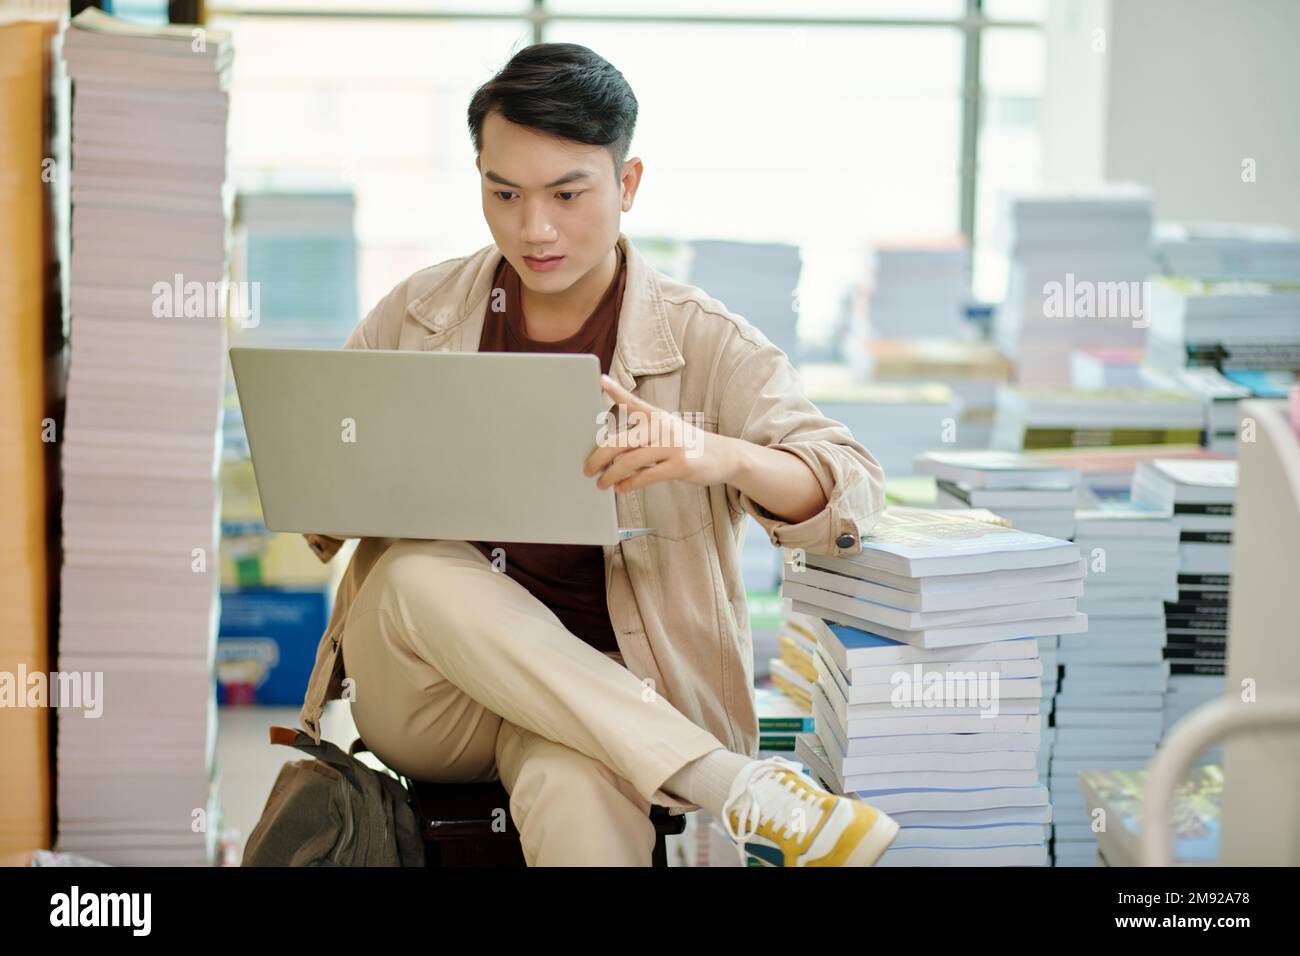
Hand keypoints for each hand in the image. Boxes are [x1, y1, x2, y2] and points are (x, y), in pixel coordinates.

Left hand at [583, 374, 737, 492]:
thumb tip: (613, 453)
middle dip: (598, 457)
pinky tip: (621, 488)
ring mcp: (671, 445)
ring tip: (602, 483)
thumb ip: (644, 435)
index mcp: (658, 416)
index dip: (615, 391)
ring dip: (611, 476)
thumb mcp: (669, 430)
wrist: (725, 455)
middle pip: (620, 441)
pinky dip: (629, 485)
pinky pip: (645, 476)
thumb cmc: (689, 445)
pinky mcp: (680, 465)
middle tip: (587, 469)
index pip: (632, 402)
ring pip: (629, 461)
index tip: (601, 381)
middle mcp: (662, 427)